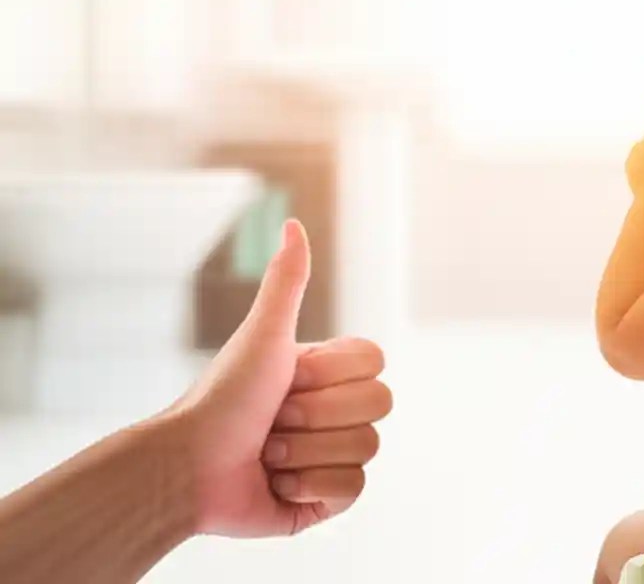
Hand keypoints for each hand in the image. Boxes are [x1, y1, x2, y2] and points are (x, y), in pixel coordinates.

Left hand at [166, 220, 392, 536]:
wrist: (187, 468)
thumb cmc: (220, 398)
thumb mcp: (262, 336)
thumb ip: (286, 282)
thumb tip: (291, 222)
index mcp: (325, 373)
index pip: (376, 364)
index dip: (330, 374)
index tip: (287, 377)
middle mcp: (334, 412)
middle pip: (378, 406)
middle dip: (316, 416)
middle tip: (274, 419)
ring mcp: (334, 455)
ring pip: (367, 449)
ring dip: (307, 454)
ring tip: (267, 454)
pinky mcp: (327, 499)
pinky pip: (355, 489)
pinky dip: (312, 487)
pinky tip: (278, 484)